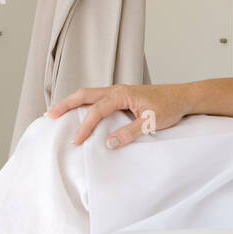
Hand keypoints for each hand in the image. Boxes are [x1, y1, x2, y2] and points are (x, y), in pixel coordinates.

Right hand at [46, 83, 191, 148]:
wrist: (183, 97)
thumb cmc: (170, 107)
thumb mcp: (151, 123)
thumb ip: (129, 133)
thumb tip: (108, 143)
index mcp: (122, 94)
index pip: (97, 110)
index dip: (85, 126)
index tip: (77, 140)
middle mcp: (117, 90)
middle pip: (84, 94)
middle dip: (66, 104)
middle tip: (49, 115)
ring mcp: (118, 92)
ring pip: (89, 94)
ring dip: (72, 102)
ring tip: (57, 112)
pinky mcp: (121, 97)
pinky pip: (97, 98)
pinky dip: (84, 104)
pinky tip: (79, 113)